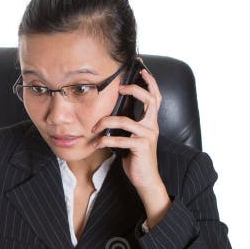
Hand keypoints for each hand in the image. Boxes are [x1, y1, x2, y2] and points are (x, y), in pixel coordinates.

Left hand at [91, 57, 164, 192]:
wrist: (145, 179)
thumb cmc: (136, 158)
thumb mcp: (132, 138)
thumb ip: (127, 126)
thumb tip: (109, 114)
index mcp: (151, 121)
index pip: (155, 96)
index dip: (150, 81)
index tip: (141, 69)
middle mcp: (152, 126)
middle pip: (150, 99)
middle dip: (134, 89)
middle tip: (120, 87)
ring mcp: (148, 136)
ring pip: (125, 120)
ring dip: (105, 122)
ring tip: (94, 127)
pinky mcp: (141, 147)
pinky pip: (120, 140)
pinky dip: (105, 141)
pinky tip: (96, 144)